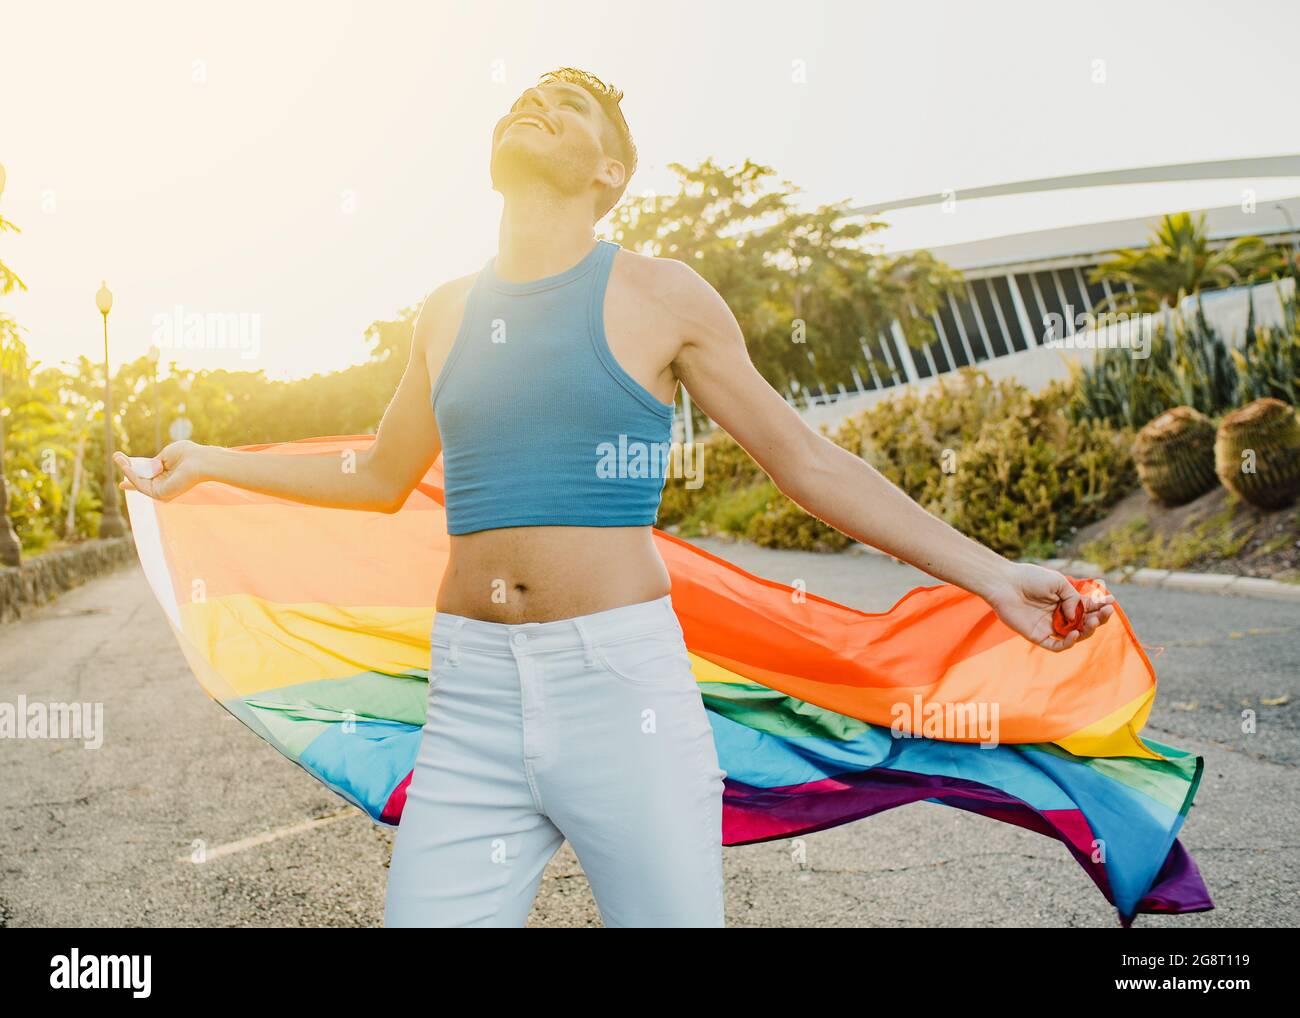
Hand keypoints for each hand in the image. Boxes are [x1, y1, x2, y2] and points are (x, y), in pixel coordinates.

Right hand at [113, 441, 208, 500]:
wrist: (199, 460)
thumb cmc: (188, 454)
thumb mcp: (166, 454)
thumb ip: (154, 461)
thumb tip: (147, 465)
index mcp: (167, 474)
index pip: (148, 475)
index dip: (134, 472)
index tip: (122, 465)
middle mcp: (164, 484)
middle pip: (140, 479)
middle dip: (127, 469)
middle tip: (116, 456)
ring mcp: (162, 490)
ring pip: (138, 482)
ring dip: (126, 470)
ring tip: (117, 457)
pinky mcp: (160, 494)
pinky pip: (141, 485)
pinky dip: (132, 475)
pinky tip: (125, 466)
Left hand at [983, 562, 1115, 651]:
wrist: (1005, 583)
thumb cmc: (1030, 578)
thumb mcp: (1058, 582)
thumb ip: (1073, 598)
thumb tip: (1078, 616)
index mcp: (1065, 601)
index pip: (1087, 608)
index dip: (1100, 607)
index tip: (1110, 603)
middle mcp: (1059, 615)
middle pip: (1084, 623)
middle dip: (1097, 619)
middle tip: (1104, 613)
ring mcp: (1049, 626)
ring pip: (1074, 636)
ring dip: (1086, 631)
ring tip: (1091, 621)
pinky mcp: (1037, 636)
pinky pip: (1056, 646)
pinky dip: (1068, 643)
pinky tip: (1075, 634)